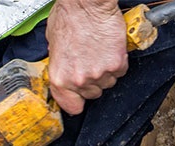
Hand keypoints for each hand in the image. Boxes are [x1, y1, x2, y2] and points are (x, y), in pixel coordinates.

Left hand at [45, 0, 128, 114]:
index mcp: (59, 78)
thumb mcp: (53, 47)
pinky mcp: (116, 63)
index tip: (81, 98)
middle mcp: (78, 80)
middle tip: (91, 64)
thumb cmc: (69, 18)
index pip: (71, 106)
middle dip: (93, 81)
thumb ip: (60, 65)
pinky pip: (121, 71)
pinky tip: (110, 49)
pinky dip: (119, 62)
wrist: (87, 4)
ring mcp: (98, 73)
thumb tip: (65, 71)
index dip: (77, 101)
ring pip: (108, 83)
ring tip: (100, 54)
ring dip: (106, 71)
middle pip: (92, 94)